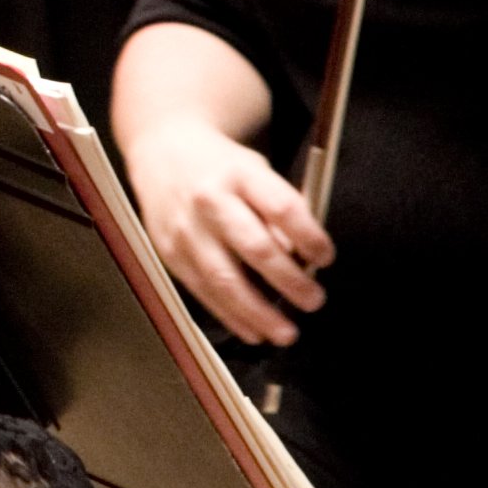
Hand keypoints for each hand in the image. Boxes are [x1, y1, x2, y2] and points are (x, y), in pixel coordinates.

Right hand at [122, 118, 328, 346]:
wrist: (162, 154)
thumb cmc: (221, 166)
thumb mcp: (255, 169)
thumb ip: (278, 209)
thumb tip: (302, 258)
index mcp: (239, 174)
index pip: (281, 207)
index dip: (309, 236)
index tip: (325, 258)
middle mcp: (210, 202)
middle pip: (255, 248)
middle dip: (289, 281)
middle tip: (314, 301)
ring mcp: (186, 230)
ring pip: (225, 280)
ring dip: (258, 313)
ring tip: (286, 333)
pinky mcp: (170, 254)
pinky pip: (204, 292)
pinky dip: (231, 316)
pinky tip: (254, 331)